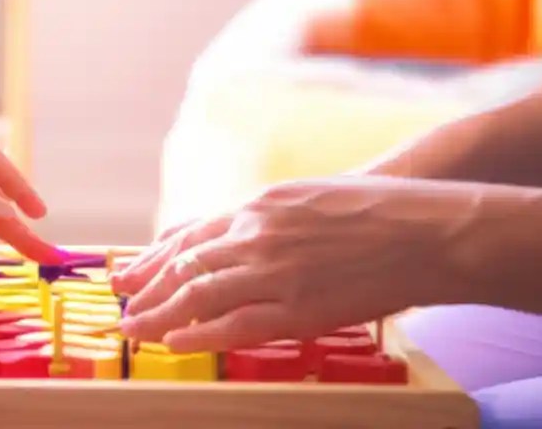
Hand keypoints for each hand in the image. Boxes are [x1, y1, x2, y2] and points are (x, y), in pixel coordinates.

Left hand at [111, 176, 472, 352]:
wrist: (420, 224)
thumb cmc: (365, 208)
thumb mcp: (299, 197)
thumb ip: (258, 216)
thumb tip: (224, 232)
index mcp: (255, 208)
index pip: (188, 237)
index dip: (153, 259)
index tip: (127, 274)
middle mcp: (254, 236)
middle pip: (183, 266)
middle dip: (146, 287)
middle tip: (121, 305)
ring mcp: (273, 271)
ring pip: (198, 296)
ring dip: (159, 315)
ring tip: (134, 328)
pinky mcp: (297, 306)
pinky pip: (235, 326)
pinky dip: (199, 335)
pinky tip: (176, 343)